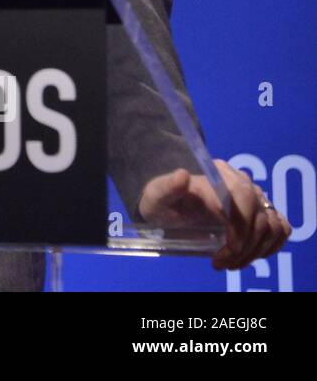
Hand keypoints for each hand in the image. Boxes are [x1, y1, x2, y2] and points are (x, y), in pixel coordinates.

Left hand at [138, 159, 291, 269]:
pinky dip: (271, 246)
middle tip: (222, 263)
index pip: (242, 197)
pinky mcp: (262, 210)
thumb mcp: (156, 195)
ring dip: (256, 251)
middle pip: (259, 216)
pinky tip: (251, 256)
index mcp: (217, 174)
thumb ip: (167, 187)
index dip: (240, 227)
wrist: (169, 204)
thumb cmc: (163, 200)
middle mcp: (240, 181)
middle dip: (245, 246)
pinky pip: (281, 227)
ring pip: (272, 225)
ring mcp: (255, 196)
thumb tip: (182, 175)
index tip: (228, 250)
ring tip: (231, 263)